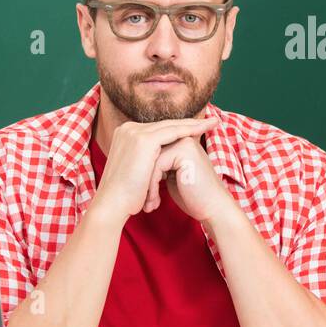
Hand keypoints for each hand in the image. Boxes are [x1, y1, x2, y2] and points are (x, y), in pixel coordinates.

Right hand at [91, 113, 219, 222]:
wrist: (112, 205)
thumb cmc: (126, 196)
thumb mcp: (137, 171)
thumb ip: (148, 161)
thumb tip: (163, 164)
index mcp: (126, 135)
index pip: (158, 130)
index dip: (179, 129)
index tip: (197, 128)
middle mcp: (128, 129)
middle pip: (165, 125)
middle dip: (189, 123)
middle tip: (211, 121)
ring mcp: (134, 132)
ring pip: (171, 126)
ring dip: (194, 124)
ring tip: (213, 123)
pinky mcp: (143, 139)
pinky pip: (172, 132)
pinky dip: (189, 130)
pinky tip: (202, 129)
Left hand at [151, 134, 236, 223]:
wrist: (213, 209)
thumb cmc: (192, 197)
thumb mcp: (171, 176)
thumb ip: (160, 164)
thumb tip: (136, 163)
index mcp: (181, 142)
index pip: (151, 153)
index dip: (144, 175)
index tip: (142, 197)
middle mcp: (183, 138)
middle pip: (148, 155)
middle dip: (143, 180)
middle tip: (143, 203)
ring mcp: (184, 142)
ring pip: (149, 161)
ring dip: (146, 186)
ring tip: (148, 205)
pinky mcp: (184, 151)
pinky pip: (156, 166)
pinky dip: (151, 187)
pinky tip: (154, 203)